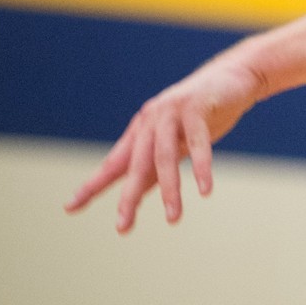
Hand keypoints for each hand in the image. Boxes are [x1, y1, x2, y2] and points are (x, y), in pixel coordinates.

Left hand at [65, 58, 264, 231]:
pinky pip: (199, 143)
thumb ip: (156, 166)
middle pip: (136, 165)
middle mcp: (150, 121)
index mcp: (141, 130)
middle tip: (123, 227)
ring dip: (170, 190)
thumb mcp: (176, 144)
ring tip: (174, 219)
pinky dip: (202, 168)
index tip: (70, 207)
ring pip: (165, 157)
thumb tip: (134, 197)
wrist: (234, 77)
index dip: (92, 185)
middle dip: (128, 198)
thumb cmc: (202, 114)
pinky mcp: (197, 109)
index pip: (113, 163)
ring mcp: (172, 113)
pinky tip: (204, 190)